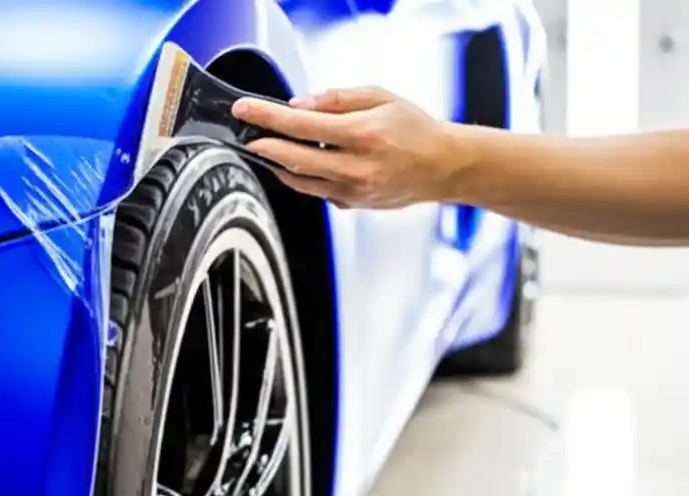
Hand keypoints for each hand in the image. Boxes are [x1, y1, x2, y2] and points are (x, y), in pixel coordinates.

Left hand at [231, 87, 471, 208]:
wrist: (445, 167)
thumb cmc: (415, 129)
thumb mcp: (381, 97)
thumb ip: (337, 99)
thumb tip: (299, 105)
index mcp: (363, 134)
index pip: (302, 125)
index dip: (268, 117)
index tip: (245, 110)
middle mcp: (356, 167)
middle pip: (294, 158)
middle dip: (263, 144)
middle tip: (245, 132)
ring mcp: (352, 191)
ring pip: (299, 179)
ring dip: (276, 162)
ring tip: (264, 146)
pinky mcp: (352, 205)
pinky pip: (314, 190)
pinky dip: (299, 175)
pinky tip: (294, 162)